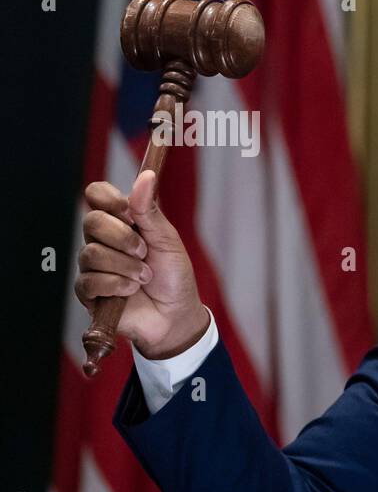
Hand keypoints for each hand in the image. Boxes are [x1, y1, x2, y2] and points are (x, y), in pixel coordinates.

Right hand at [75, 170, 209, 358]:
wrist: (175, 315)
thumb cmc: (173, 276)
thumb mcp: (167, 241)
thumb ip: (150, 211)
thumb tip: (146, 176)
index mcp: (121, 222)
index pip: (97, 194)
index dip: (109, 199)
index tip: (130, 213)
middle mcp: (102, 240)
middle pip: (91, 221)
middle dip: (123, 238)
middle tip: (144, 252)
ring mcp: (92, 265)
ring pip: (92, 253)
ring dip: (126, 266)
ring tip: (144, 276)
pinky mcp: (88, 291)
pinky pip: (90, 280)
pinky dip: (117, 285)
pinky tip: (130, 291)